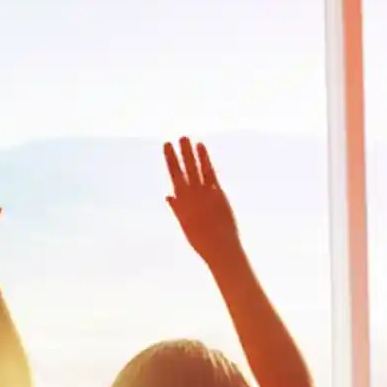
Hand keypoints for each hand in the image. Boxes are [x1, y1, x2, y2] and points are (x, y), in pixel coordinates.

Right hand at [164, 137, 241, 269]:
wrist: (219, 248)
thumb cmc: (202, 240)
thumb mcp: (186, 224)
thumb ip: (177, 208)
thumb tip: (168, 196)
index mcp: (181, 202)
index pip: (174, 176)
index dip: (170, 160)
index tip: (167, 147)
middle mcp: (190, 195)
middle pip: (184, 170)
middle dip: (180, 154)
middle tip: (177, 139)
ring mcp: (204, 193)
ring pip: (195, 169)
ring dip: (191, 153)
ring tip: (187, 139)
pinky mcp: (217, 193)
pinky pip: (210, 173)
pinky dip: (205, 159)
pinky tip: (202, 148)